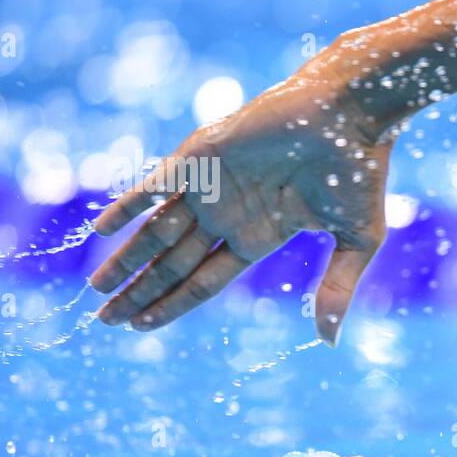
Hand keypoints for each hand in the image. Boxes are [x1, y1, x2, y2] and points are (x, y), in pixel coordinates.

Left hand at [88, 78, 390, 344]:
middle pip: (173, 263)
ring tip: (97, 288)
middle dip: (140, 291)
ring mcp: (212, 186)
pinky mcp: (201, 157)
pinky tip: (102, 229)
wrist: (351, 113)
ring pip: (157, 231)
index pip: (205, 280)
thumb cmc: (359, 173)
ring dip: (126, 258)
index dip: (172, 304)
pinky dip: (128, 206)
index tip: (141, 326)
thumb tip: (331, 344)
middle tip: (106, 320)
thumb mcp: (356, 242)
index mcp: (260, 234)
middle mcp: (229, 213)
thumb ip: (337, 289)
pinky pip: (154, 186)